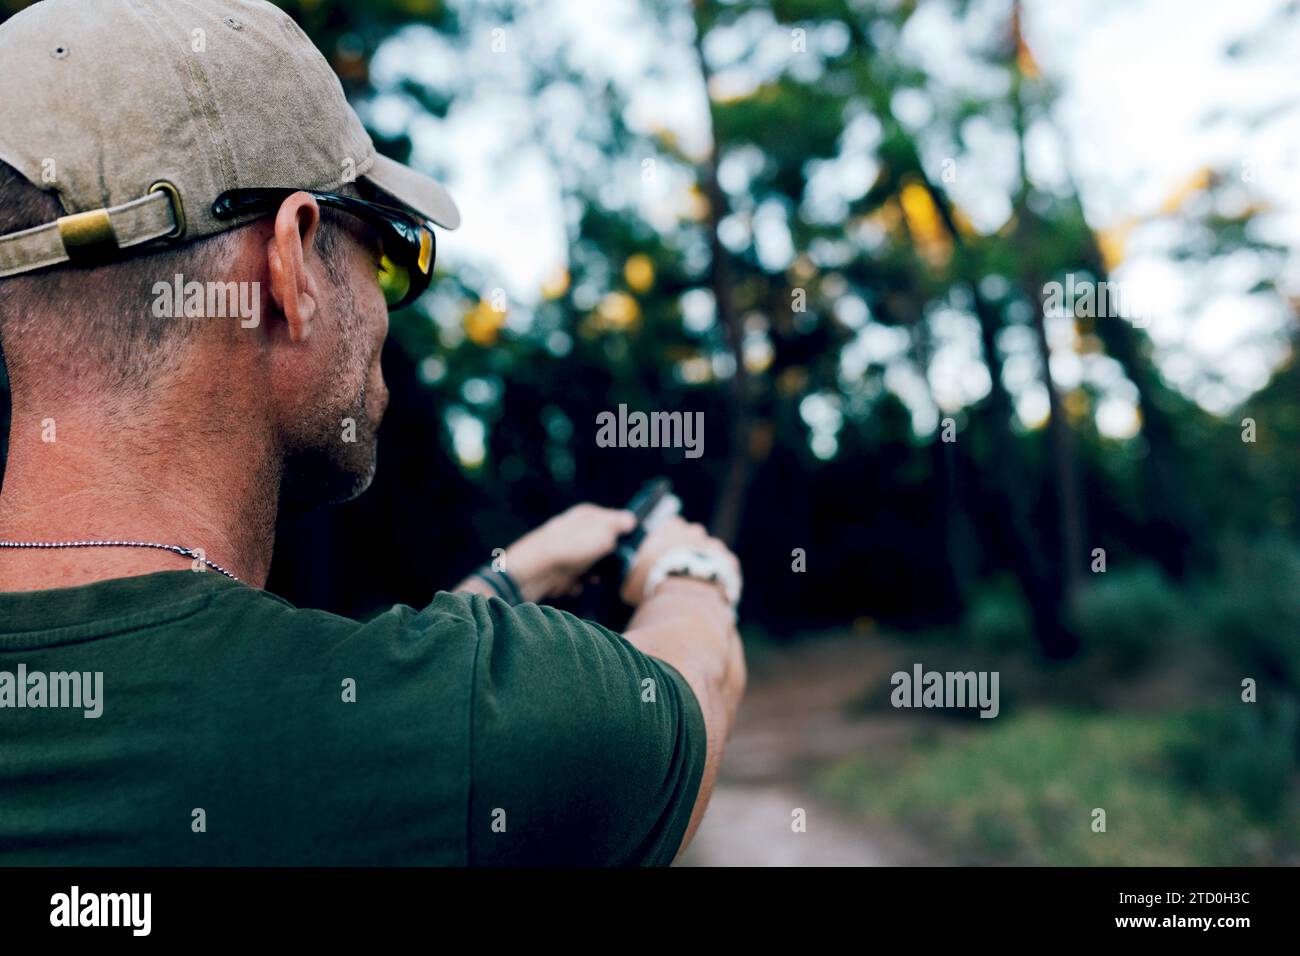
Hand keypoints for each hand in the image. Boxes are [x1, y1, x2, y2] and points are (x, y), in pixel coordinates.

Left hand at [502, 503, 635, 602]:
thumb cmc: (569, 548)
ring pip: (591, 564)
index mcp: (586, 515)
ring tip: (592, 577)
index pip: (613, 519)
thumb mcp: (602, 531)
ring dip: (595, 574)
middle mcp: (575, 531)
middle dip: (609, 557)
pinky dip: (578, 584)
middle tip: (613, 563)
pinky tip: (575, 584)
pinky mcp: (558, 570)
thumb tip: (630, 520)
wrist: (533, 571)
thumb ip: (618, 525)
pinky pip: (577, 579)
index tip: (631, 543)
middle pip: (602, 544)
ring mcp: (566, 551)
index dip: (623, 532)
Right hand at [621, 516, 740, 607]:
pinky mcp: (730, 562)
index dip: (667, 542)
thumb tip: (629, 582)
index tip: (664, 556)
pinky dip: (719, 577)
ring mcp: (714, 545)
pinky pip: (725, 568)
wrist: (686, 600)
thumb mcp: (631, 581)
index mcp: (670, 527)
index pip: (670, 526)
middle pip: (691, 537)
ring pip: (709, 552)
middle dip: (687, 551)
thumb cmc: (654, 586)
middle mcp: (694, 531)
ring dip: (704, 564)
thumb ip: (633, 575)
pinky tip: (710, 591)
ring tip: (695, 585)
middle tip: (678, 572)